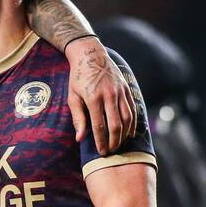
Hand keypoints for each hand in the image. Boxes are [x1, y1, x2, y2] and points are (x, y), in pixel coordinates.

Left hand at [66, 36, 136, 154]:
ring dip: (124, 134)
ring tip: (120, 144)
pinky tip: (129, 133)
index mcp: (94, 98)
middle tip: (111, 151)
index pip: (99, 126)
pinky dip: (132, 123)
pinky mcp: (126, 89)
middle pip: (116, 125)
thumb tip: (80, 139)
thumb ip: (78, 118)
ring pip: (127, 118)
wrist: (90, 54)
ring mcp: (120, 91)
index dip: (101, 141)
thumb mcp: (72, 97)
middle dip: (114, 141)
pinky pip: (132, 109)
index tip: (101, 152)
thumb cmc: (78, 78)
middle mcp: (109, 95)